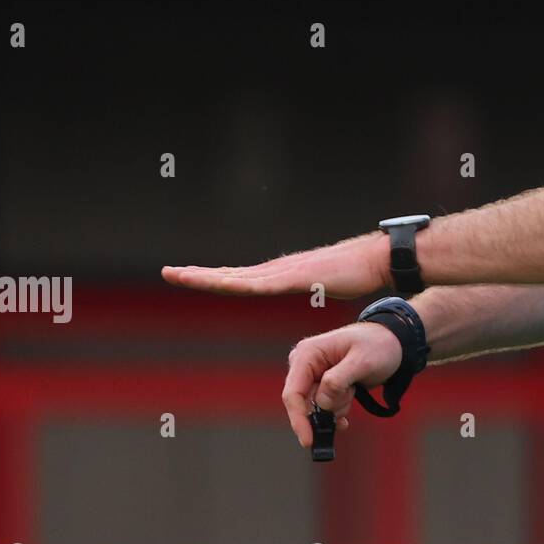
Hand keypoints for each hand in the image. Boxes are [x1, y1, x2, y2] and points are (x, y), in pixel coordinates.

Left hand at [161, 232, 390, 299]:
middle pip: (231, 274)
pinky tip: (222, 285)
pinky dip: (239, 284)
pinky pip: (263, 285)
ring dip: (208, 278)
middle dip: (199, 274)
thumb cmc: (356, 271)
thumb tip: (303, 284)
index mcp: (282, 273)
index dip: (213, 276)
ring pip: (239, 278)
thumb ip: (309, 283)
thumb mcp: (324, 283)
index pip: (240, 277)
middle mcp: (278, 269)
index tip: (188, 277)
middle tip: (168, 273)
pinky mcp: (298, 277)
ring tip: (180, 275)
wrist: (376, 258)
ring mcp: (286, 272)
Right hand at [283, 322, 404, 446]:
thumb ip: (338, 380)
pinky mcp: (322, 385)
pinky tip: (350, 403)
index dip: (299, 419)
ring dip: (338, 406)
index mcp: (308, 354)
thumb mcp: (363, 361)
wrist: (392, 343)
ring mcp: (312, 376)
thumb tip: (320, 402)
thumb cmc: (378, 345)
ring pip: (317, 409)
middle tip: (351, 392)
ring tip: (354, 387)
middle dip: (329, 408)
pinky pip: (324, 409)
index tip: (309, 440)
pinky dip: (338, 410)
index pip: (293, 393)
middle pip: (304, 404)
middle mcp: (305, 365)